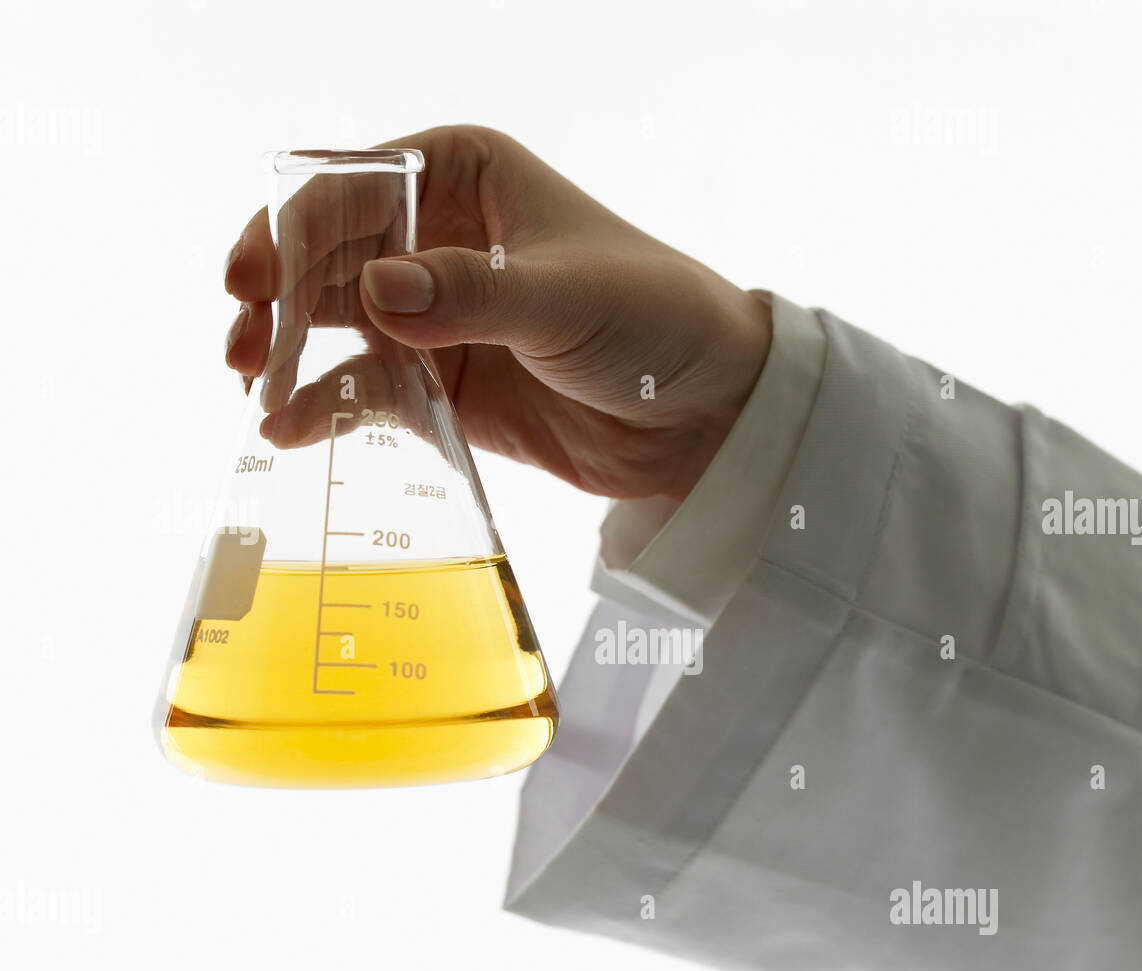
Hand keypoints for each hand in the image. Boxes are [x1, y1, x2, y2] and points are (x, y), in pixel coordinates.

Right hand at [223, 126, 771, 501]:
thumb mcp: (566, 296)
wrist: (704, 414)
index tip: (252, 280)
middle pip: (324, 254)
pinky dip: (329, 406)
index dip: (290, 227)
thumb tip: (376, 292)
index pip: (352, 186)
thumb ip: (472, 295)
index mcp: (464, 174)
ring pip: (331, 322)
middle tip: (241, 349)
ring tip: (254, 391)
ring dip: (287, 353)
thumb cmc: (654, 320)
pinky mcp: (440, 383)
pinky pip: (368, 387)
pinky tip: (294, 429)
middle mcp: (436, 237)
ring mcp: (433, 313)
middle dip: (273, 295)